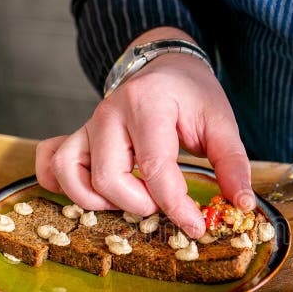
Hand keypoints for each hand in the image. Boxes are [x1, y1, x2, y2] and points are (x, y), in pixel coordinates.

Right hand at [35, 30, 254, 237]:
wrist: (165, 65)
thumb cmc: (192, 95)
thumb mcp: (221, 122)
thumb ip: (232, 163)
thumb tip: (241, 203)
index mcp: (147, 104)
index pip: (155, 167)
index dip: (176, 206)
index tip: (197, 225)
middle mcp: (109, 113)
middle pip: (108, 178)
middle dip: (139, 205)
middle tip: (162, 206)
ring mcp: (87, 124)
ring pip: (70, 173)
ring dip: (98, 201)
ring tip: (130, 200)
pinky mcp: (77, 136)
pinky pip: (52, 162)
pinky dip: (62, 184)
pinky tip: (90, 193)